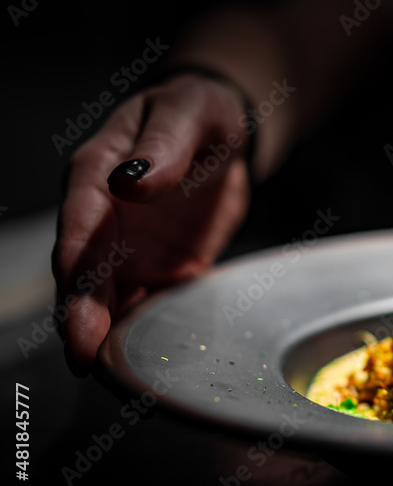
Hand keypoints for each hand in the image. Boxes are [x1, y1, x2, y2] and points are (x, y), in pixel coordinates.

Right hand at [53, 73, 251, 369]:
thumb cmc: (198, 111)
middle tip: (83, 354)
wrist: (223, 131)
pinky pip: (150, 306)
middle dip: (81, 313)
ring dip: (108, 334)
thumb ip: (164, 145)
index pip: (80, 220)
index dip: (75, 258)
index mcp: (99, 174)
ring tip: (111, 374)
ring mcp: (131, 249)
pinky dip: (147, 333)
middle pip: (86, 272)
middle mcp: (106, 219)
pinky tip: (149, 360)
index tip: (74, 291)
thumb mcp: (188, 113)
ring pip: (110, 299)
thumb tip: (136, 179)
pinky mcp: (162, 270)